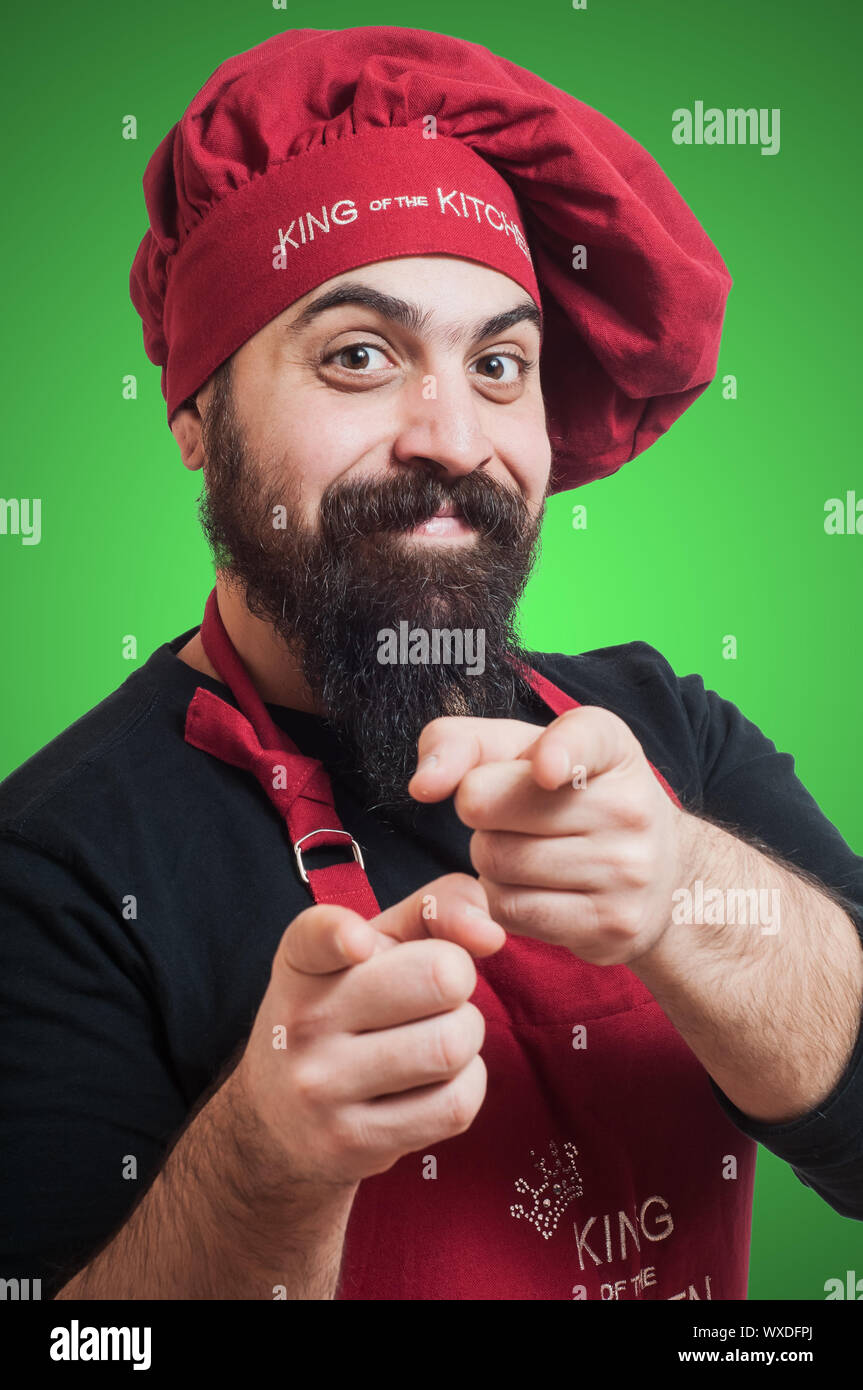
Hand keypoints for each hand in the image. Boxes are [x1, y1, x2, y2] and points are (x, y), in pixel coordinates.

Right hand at [231, 873, 505, 1188]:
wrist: (278, 1122)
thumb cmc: (348, 1009)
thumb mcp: (373, 946)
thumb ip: (435, 909)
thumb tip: (491, 934)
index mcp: (302, 961)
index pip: (318, 936)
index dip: (344, 935)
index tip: (361, 944)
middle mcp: (303, 1021)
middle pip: (439, 978)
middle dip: (459, 981)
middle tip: (438, 994)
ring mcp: (323, 1088)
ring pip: (452, 1046)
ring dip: (466, 1036)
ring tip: (435, 1037)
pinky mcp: (353, 1142)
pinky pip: (456, 1105)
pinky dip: (466, 1085)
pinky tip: (434, 1081)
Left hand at [407, 708, 690, 966]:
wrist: (661, 876)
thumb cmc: (568, 798)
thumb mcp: (525, 751)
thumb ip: (462, 743)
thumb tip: (423, 785)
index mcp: (611, 744)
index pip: (584, 739)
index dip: (559, 753)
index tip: (545, 771)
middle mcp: (630, 804)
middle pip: (490, 803)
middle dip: (481, 811)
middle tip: (512, 816)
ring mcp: (628, 869)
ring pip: (495, 861)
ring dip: (489, 858)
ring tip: (527, 851)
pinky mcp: (612, 924)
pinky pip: (510, 911)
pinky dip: (503, 899)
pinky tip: (535, 888)